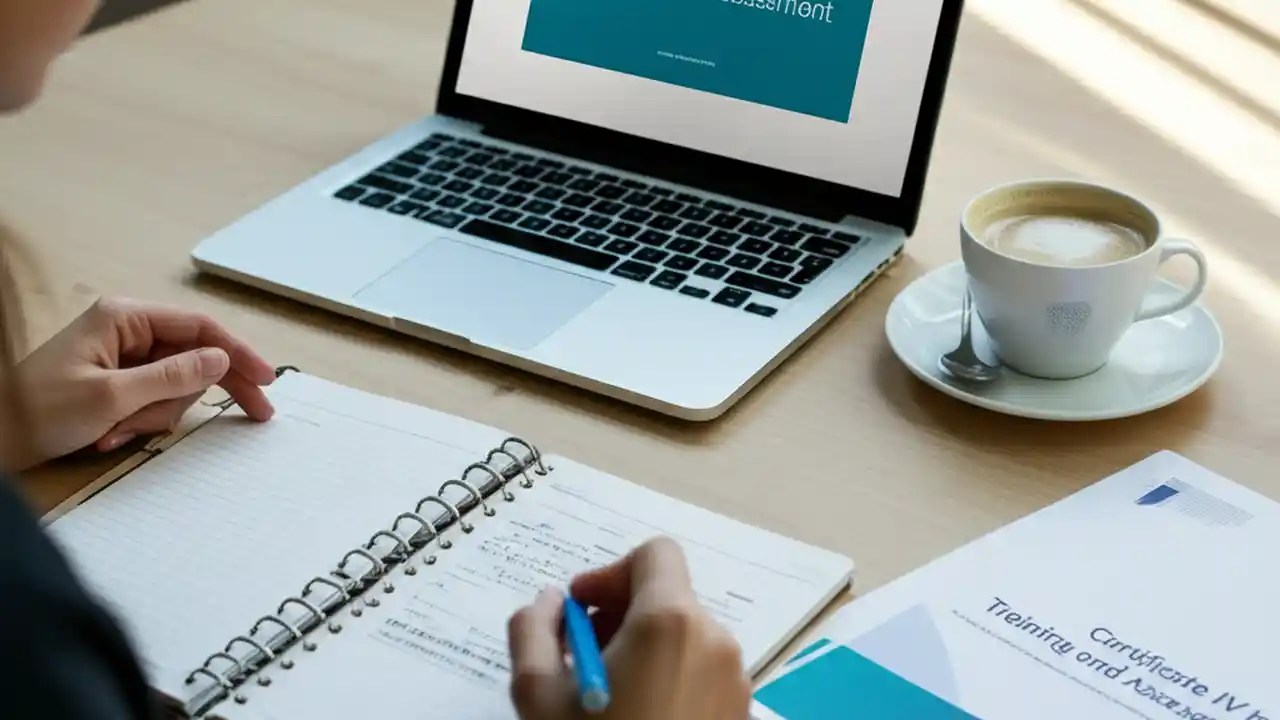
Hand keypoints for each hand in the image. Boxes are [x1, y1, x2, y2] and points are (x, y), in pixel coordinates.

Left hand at [1, 297, 275, 469]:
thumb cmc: (40, 411)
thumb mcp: (112, 396)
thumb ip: (172, 376)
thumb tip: (221, 360)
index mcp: (125, 318)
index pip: (200, 328)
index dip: (238, 353)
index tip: (267, 379)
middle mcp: (127, 331)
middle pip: (193, 358)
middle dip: (191, 395)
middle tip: (256, 414)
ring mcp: (121, 357)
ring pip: (174, 386)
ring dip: (155, 416)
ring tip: (118, 432)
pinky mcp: (116, 382)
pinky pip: (152, 401)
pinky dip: (139, 422)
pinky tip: (110, 435)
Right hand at [507, 537, 750, 719]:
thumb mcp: (537, 695)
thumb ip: (534, 630)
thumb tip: (548, 603)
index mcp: (671, 621)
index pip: (655, 554)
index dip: (610, 572)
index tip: (579, 610)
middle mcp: (716, 641)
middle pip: (670, 596)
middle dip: (622, 613)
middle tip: (583, 656)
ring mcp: (736, 681)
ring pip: (686, 637)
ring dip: (644, 648)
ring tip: (608, 696)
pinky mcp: (741, 715)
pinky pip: (702, 673)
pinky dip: (669, 678)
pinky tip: (637, 717)